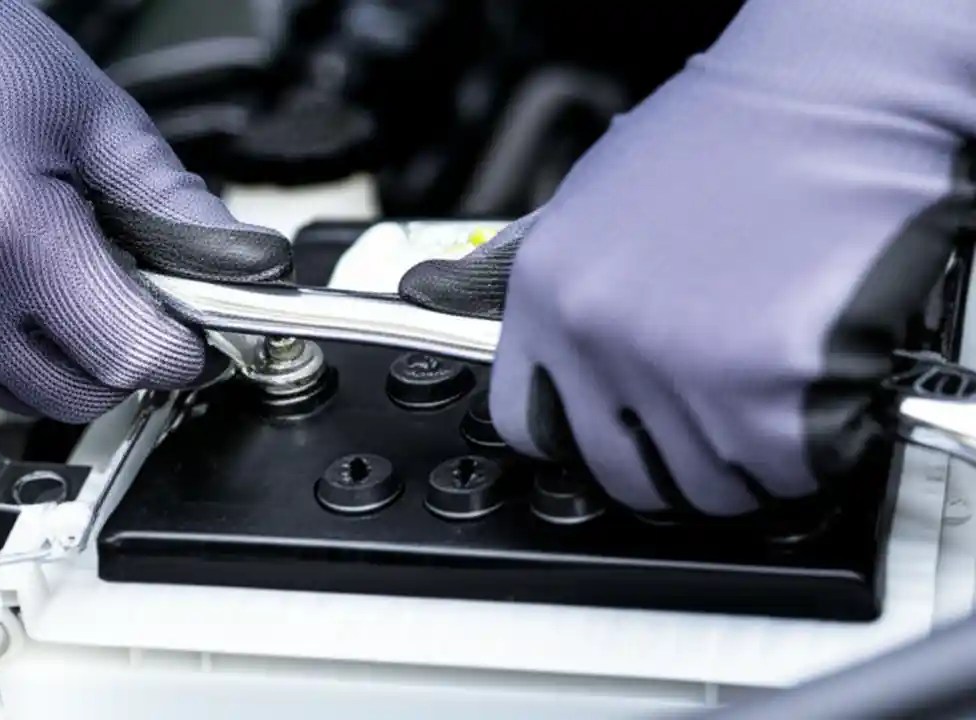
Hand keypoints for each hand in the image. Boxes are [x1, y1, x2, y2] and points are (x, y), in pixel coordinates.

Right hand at [0, 0, 289, 422]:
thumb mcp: (100, 119)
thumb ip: (179, 208)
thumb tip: (249, 267)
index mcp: (6, 228)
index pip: (127, 354)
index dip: (179, 354)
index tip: (192, 337)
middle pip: (74, 396)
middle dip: (120, 363)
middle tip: (127, 304)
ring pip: (15, 396)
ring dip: (57, 360)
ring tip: (55, 278)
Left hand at [401, 0, 975, 514]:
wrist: (839, 91)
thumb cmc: (729, 137)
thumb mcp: (592, 203)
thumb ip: (538, 281)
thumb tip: (445, 301)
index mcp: (547, 294)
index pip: (526, 424)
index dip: (581, 437)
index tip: (619, 430)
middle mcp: (597, 337)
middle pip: (623, 474)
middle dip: (675, 458)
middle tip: (719, 407)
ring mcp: (676, 369)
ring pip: (707, 485)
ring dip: (749, 453)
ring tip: (775, 376)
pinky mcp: (765, 392)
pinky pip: (787, 471)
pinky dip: (814, 445)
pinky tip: (819, 377)